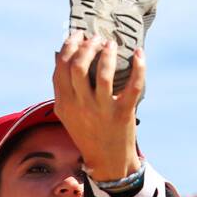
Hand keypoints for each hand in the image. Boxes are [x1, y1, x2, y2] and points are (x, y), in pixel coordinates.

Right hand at [52, 31, 144, 180]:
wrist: (107, 161)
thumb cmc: (87, 132)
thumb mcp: (67, 112)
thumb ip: (61, 86)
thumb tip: (57, 54)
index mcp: (64, 103)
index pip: (61, 68)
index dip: (69, 47)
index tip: (77, 35)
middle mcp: (81, 106)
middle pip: (78, 67)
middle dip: (87, 47)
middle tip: (96, 39)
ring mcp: (102, 110)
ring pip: (103, 74)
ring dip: (108, 53)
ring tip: (111, 43)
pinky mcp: (123, 113)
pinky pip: (133, 86)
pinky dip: (139, 67)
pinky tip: (139, 54)